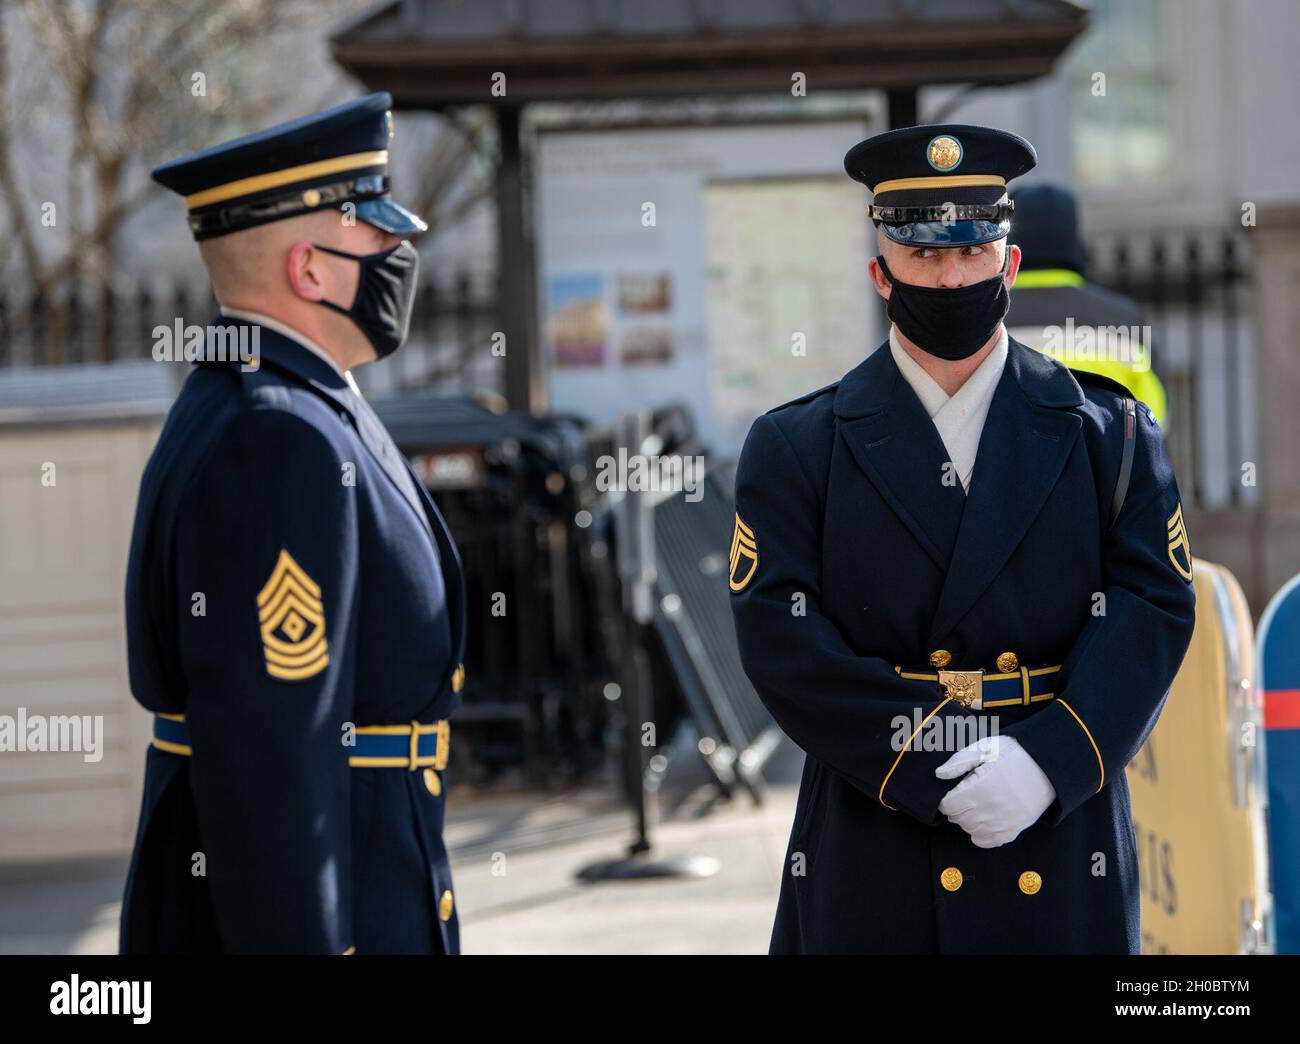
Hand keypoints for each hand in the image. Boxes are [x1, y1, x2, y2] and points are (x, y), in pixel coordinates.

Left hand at [935, 735, 1054, 847]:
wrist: (1047, 766)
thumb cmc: (1015, 754)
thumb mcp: (986, 749)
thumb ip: (960, 761)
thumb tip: (939, 774)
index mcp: (980, 788)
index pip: (949, 805)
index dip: (945, 799)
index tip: (950, 792)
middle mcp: (990, 809)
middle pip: (958, 819)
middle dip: (955, 809)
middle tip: (961, 798)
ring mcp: (1002, 821)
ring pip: (971, 831)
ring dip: (966, 821)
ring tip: (972, 807)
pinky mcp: (1014, 829)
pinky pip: (989, 841)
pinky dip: (981, 835)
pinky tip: (982, 823)